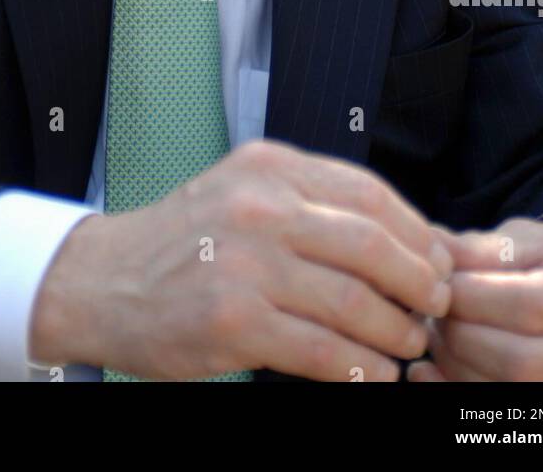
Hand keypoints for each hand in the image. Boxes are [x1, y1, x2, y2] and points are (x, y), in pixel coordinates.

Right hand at [29, 138, 453, 380]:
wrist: (102, 278)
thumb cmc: (186, 241)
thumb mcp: (246, 195)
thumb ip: (316, 207)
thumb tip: (409, 239)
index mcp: (269, 166)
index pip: (368, 193)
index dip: (417, 232)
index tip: (439, 262)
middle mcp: (260, 206)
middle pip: (372, 245)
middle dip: (419, 283)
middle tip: (435, 309)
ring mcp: (245, 263)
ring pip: (353, 301)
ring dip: (395, 333)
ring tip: (407, 347)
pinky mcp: (232, 320)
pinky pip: (321, 350)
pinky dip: (359, 369)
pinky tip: (372, 376)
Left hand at [407, 217, 542, 381]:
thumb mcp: (533, 240)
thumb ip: (482, 248)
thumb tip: (431, 248)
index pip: (530, 305)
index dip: (472, 296)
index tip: (440, 281)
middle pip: (517, 359)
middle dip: (459, 332)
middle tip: (434, 308)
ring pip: (507, 389)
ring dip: (453, 362)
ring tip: (437, 330)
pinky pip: (500, 408)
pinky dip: (454, 388)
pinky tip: (428, 369)